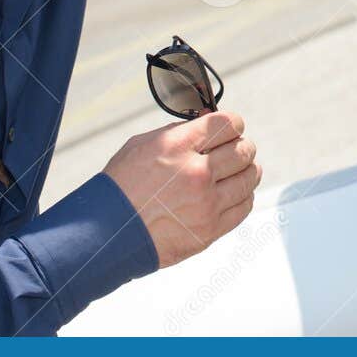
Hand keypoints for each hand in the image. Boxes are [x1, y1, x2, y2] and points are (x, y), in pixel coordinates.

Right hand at [102, 111, 261, 268]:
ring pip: (249, 177)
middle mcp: (196, 173)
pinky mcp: (210, 230)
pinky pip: (243, 206)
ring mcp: (206, 204)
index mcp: (177, 147)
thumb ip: (178, 133)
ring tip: (240, 169)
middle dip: (241, 145)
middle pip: (243, 150)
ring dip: (248, 169)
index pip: (226, 124)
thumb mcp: (142, 145)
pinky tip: (235, 191)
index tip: (232, 126)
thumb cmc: (121, 188)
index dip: (234, 122)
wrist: (107, 234)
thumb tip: (206, 123)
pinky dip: (244, 195)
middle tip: (235, 148)